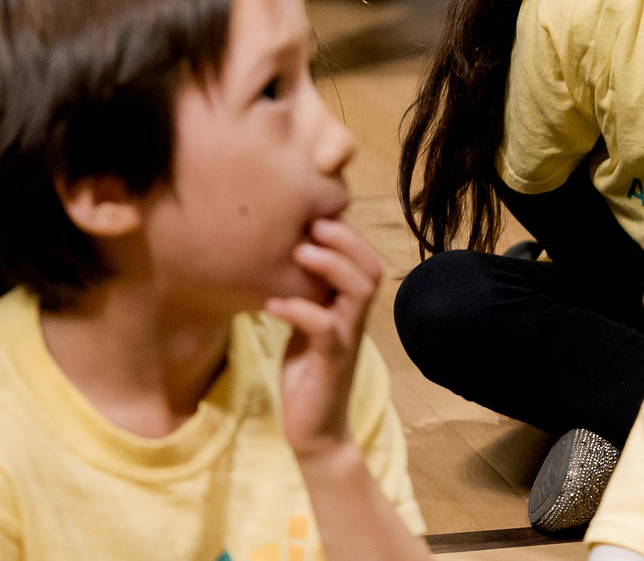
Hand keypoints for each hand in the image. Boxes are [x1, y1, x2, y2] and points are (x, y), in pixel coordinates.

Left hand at [270, 218, 386, 460]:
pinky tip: (273, 304)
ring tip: (299, 252)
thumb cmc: (306, 373)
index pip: (364, 259)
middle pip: (370, 268)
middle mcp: (355, 319)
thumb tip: (280, 257)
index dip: (348, 234)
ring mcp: (348, 340)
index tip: (315, 214)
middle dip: (346, 240)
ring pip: (359, 292)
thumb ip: (305, 294)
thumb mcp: (305, 325)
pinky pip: (325, 329)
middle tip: (313, 223)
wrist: (314, 430)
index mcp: (350, 307)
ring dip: (331, 266)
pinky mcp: (332, 363)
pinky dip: (300, 311)